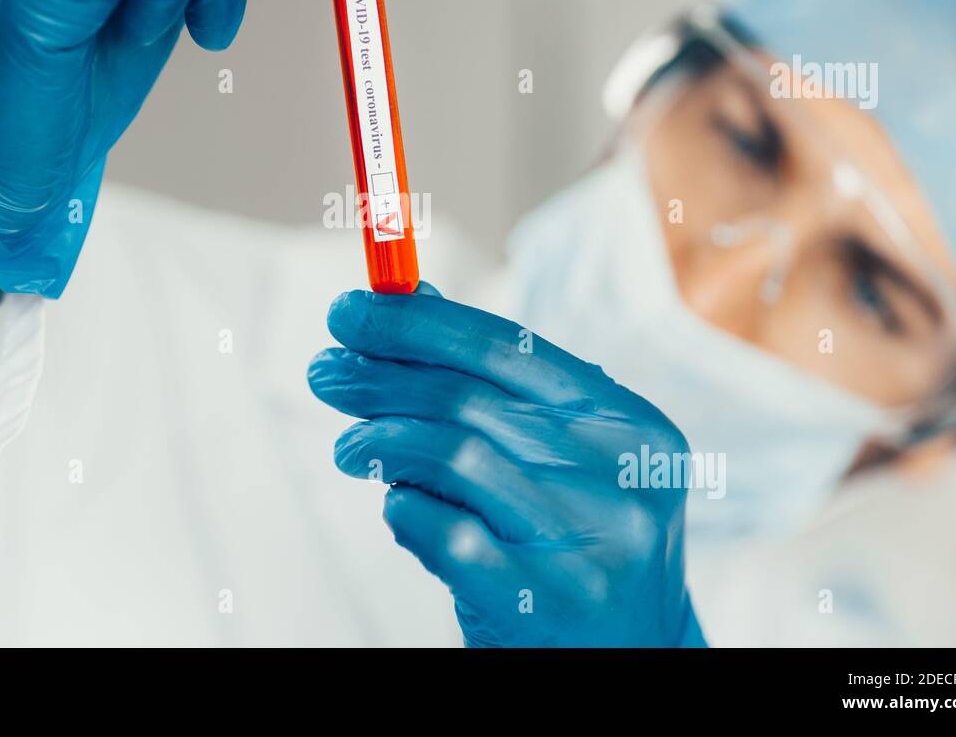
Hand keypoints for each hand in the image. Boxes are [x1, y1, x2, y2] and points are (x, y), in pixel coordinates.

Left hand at [308, 288, 707, 646]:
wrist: (632, 658)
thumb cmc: (575, 543)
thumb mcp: (560, 458)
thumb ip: (494, 384)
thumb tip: (408, 298)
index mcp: (627, 423)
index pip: (507, 345)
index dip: (416, 321)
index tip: (347, 310)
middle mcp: (618, 474)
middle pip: (467, 396)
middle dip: (377, 376)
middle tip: (324, 372)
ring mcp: (585, 540)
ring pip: (451, 454)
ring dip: (380, 441)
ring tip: (351, 448)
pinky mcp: (545, 599)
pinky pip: (444, 534)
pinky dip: (404, 512)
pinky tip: (399, 510)